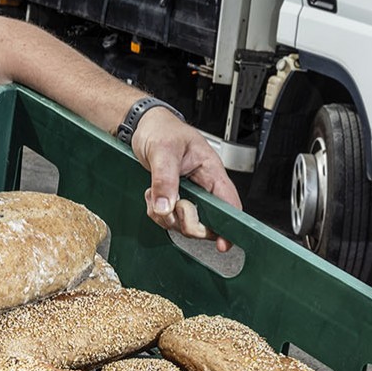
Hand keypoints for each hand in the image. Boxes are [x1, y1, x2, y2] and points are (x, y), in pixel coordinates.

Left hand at [131, 107, 241, 251]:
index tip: (223, 243)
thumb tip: (166, 206)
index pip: (229, 203)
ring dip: (166, 216)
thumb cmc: (161, 129)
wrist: (142, 127)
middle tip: (171, 203)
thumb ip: (165, 180)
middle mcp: (203, 186)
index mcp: (211, 171)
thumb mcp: (163, 151)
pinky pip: (169, 219)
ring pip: (185, 224)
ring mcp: (189, 195)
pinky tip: (152, 195)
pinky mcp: (174, 199)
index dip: (228, 226)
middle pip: (206, 222)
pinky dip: (157, 213)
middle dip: (184, 220)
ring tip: (156, 194)